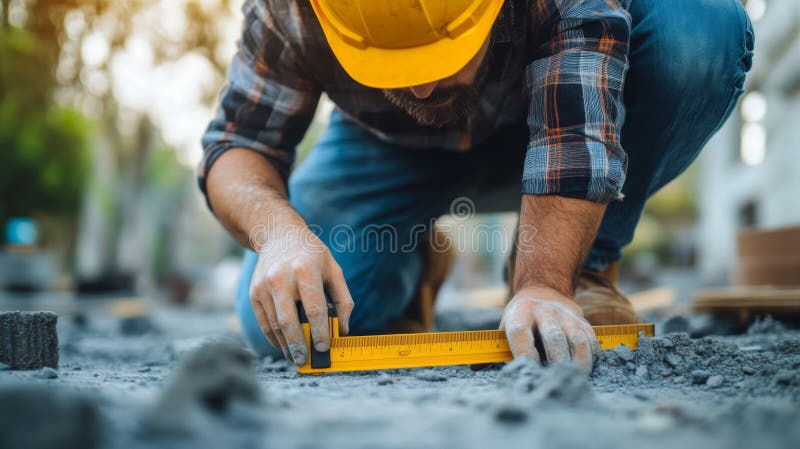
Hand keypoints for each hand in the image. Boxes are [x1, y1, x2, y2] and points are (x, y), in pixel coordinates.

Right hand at [249, 221, 353, 365]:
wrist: (278, 235)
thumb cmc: (311, 255)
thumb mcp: (333, 269)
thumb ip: (343, 300)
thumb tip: (343, 330)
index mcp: (305, 270)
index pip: (313, 308)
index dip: (319, 332)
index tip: (323, 348)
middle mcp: (280, 278)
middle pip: (288, 321)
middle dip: (298, 345)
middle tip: (306, 361)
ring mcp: (263, 286)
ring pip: (274, 325)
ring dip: (286, 345)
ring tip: (298, 357)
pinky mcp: (254, 293)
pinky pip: (264, 322)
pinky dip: (274, 338)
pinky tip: (285, 346)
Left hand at [501, 286, 598, 373]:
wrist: (543, 291)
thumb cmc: (521, 319)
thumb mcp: (505, 327)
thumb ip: (497, 348)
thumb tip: (479, 369)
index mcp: (520, 314)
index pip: (521, 334)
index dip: (525, 354)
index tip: (530, 372)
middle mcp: (544, 312)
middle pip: (553, 337)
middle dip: (556, 361)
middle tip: (556, 380)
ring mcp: (565, 316)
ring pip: (576, 339)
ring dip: (578, 361)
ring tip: (575, 378)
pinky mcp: (582, 321)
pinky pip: (590, 340)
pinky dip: (590, 357)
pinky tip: (586, 369)